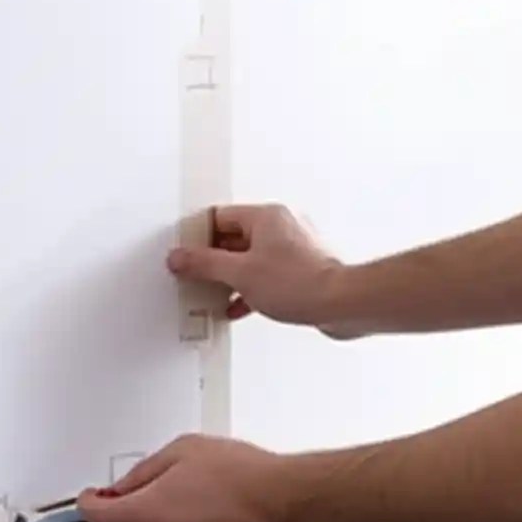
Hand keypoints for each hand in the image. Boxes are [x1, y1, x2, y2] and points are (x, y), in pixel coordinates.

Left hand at [76, 434, 301, 521]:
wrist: (283, 503)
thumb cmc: (240, 476)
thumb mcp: (180, 451)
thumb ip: (144, 470)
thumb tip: (126, 484)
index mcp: (143, 515)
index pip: (94, 515)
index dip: (86, 500)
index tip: (89, 493)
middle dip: (111, 513)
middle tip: (116, 493)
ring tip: (151, 496)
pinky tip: (179, 510)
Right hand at [171, 204, 351, 335]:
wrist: (340, 304)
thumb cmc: (301, 282)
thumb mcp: (238, 273)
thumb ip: (204, 264)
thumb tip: (181, 258)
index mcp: (265, 217)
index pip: (219, 217)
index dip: (198, 236)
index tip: (186, 254)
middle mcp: (281, 227)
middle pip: (233, 237)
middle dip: (213, 259)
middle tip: (197, 274)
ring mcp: (291, 250)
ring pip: (249, 259)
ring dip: (231, 276)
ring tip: (216, 292)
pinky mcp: (299, 271)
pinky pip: (264, 275)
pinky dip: (248, 288)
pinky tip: (239, 305)